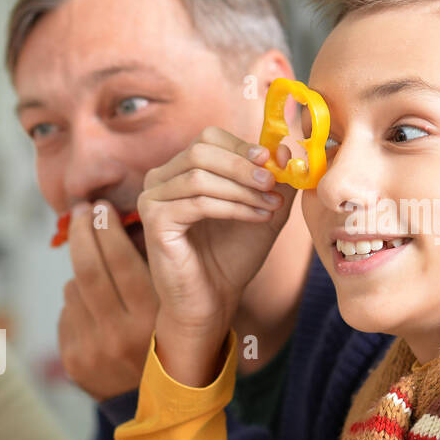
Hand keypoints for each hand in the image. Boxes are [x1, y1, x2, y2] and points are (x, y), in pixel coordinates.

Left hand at [57, 201, 158, 399]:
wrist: (162, 402)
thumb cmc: (174, 339)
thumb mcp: (179, 306)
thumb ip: (158, 267)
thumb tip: (126, 217)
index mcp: (151, 318)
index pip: (117, 260)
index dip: (105, 227)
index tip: (101, 206)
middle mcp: (119, 336)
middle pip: (86, 269)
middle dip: (81, 232)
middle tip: (81, 211)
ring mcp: (92, 350)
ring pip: (73, 289)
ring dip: (83, 273)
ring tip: (99, 271)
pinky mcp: (73, 361)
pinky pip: (68, 313)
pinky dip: (78, 303)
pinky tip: (96, 310)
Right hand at [138, 127, 294, 385]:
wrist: (212, 301)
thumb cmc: (232, 256)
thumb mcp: (262, 209)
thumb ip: (275, 179)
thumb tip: (288, 146)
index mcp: (180, 170)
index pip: (209, 138)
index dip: (244, 146)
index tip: (275, 163)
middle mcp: (160, 179)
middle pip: (202, 150)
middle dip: (244, 165)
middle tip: (273, 183)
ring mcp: (152, 199)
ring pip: (200, 175)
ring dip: (241, 189)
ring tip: (267, 206)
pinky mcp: (153, 221)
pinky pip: (197, 201)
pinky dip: (232, 206)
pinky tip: (254, 217)